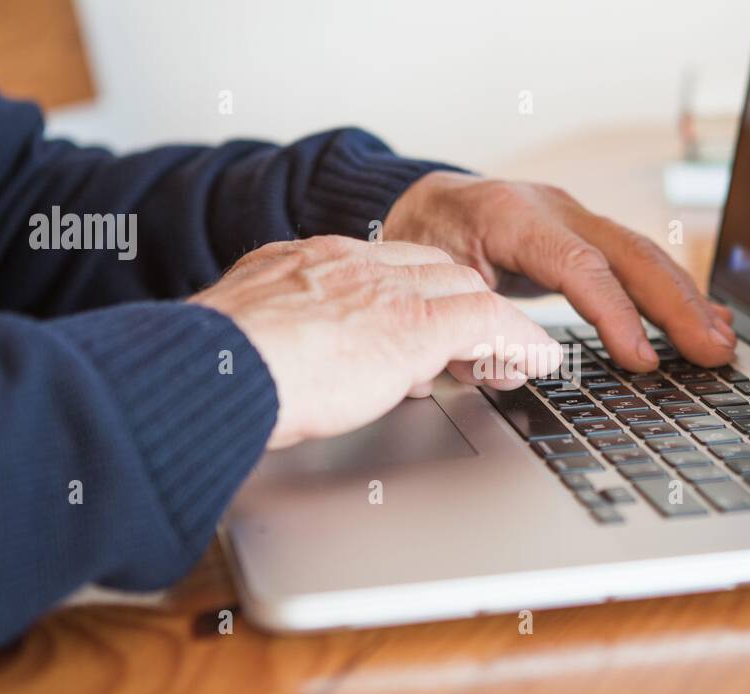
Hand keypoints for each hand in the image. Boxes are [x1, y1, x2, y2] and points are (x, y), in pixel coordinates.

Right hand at [189, 236, 561, 448]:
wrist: (208, 373)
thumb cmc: (206, 374)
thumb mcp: (242, 342)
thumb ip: (279, 342)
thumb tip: (294, 373)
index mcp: (304, 262)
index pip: (378, 266)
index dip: (410, 293)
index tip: (421, 320)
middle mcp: (348, 263)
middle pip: (430, 268)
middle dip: (459, 303)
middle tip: (479, 341)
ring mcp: (383, 289)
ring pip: (465, 287)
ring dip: (496, 324)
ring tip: (520, 355)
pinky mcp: (412, 324)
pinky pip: (489, 320)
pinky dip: (521, 340)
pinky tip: (542, 362)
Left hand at [384, 171, 736, 371]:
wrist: (418, 201)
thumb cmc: (420, 241)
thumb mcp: (430, 279)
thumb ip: (468, 321)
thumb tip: (511, 367)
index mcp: (513, 217)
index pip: (581, 267)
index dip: (617, 315)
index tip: (642, 361)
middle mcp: (555, 209)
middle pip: (631, 255)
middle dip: (678, 307)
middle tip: (714, 352)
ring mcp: (575, 217)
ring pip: (643, 255)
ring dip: (686, 300)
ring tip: (721, 340)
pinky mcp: (584, 233)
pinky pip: (636, 260)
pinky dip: (672, 290)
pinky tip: (705, 315)